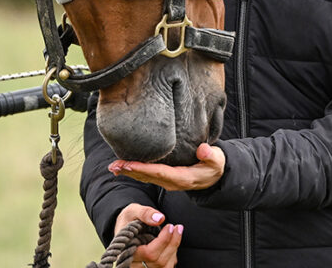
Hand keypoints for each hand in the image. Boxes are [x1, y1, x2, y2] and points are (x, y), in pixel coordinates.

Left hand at [107, 142, 225, 190]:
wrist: (215, 177)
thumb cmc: (215, 166)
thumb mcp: (217, 160)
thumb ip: (211, 155)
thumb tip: (202, 149)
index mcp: (182, 178)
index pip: (159, 173)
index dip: (143, 169)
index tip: (129, 164)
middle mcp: (171, 182)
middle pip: (147, 177)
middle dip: (130, 171)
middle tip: (114, 166)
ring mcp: (167, 182)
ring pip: (144, 178)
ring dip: (129, 172)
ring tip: (113, 167)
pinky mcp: (164, 178)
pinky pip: (147, 176)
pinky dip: (134, 172)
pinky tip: (123, 168)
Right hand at [115, 204, 181, 267]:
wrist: (126, 226)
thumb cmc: (128, 219)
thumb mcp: (133, 211)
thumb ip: (145, 213)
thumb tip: (160, 218)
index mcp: (127, 250)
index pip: (149, 253)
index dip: (163, 241)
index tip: (170, 226)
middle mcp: (134, 263)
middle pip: (159, 261)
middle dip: (172, 243)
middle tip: (177, 228)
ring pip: (164, 266)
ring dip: (173, 250)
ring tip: (176, 233)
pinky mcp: (150, 267)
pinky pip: (165, 267)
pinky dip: (172, 256)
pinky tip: (171, 244)